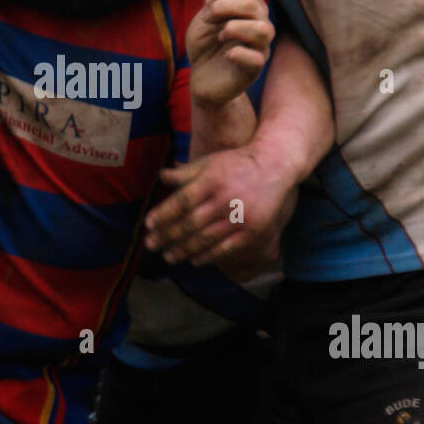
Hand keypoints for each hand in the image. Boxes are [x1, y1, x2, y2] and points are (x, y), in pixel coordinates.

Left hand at [144, 142, 297, 270]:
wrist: (274, 165)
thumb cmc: (236, 164)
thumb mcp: (210, 163)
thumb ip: (185, 172)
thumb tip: (161, 176)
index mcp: (211, 181)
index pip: (182, 201)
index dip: (164, 214)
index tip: (148, 225)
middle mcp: (225, 199)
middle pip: (190, 223)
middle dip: (168, 236)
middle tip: (151, 245)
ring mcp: (240, 216)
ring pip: (206, 238)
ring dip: (184, 250)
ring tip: (168, 257)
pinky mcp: (253, 230)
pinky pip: (227, 248)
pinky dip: (209, 256)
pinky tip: (194, 260)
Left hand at [187, 0, 273, 108]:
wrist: (202, 77)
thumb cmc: (206, 46)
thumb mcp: (206, 19)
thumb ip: (217, 5)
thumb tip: (226, 0)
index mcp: (251, 12)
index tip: (206, 7)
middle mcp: (261, 27)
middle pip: (253, 4)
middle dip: (223, 7)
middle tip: (208, 20)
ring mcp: (259, 49)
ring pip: (263, 30)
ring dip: (234, 28)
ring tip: (220, 36)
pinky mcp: (253, 71)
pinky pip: (256, 59)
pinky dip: (238, 53)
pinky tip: (226, 55)